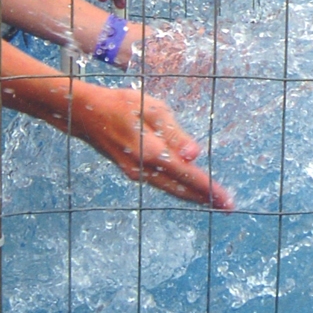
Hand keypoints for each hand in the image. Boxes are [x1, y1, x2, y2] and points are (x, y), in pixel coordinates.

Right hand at [71, 83, 232, 207]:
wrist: (85, 114)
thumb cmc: (121, 105)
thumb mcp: (151, 109)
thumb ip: (175, 134)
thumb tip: (195, 156)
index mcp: (150, 152)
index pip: (186, 175)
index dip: (207, 188)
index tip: (226, 200)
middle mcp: (142, 169)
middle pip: (179, 189)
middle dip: (205, 199)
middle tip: (228, 207)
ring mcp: (135, 173)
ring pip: (170, 190)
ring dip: (192, 196)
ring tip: (213, 202)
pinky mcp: (131, 171)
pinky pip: (161, 185)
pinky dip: (178, 189)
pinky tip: (188, 190)